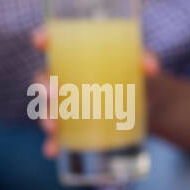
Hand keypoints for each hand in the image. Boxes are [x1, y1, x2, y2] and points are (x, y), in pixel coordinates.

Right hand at [30, 27, 159, 158]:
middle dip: (43, 86)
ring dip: (45, 117)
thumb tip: (150, 67)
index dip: (42, 39)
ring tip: (53, 127)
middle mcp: (64, 79)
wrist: (147, 105)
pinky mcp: (73, 126)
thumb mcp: (140, 65)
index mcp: (75, 56)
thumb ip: (145, 59)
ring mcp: (66, 104)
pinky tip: (52, 151)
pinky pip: (57, 135)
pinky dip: (53, 143)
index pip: (52, 43)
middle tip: (54, 92)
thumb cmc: (136, 75)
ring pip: (47, 108)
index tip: (39, 41)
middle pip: (44, 79)